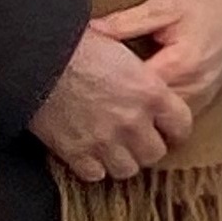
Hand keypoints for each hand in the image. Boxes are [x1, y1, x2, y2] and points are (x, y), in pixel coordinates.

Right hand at [29, 25, 194, 182]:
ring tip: (114, 149)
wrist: (40, 59)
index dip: (175, 130)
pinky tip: (89, 154)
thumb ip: (142, 76)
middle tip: (138, 140)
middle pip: (155, 153)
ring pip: (127, 169)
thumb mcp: (126, 52)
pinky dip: (93, 167)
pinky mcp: (76, 153)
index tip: (168, 131)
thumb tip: (146, 82)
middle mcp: (133, 121)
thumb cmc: (80, 45)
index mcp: (151, 92)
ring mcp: (105, 140)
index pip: (181, 126)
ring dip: (122, 161)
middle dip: (147, 147)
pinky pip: (95, 174)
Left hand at [91, 0, 221, 114]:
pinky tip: (137, 104)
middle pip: (145, 114)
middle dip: (119, 108)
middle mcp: (191, 88)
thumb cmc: (208, 3)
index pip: (134, 92)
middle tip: (91, 100)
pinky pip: (173, 118)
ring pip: (159, 123)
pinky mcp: (203, 101)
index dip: (106, 90)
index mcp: (179, 64)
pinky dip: (155, 115)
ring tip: (111, 105)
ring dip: (137, 115)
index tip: (86, 84)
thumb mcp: (165, 5)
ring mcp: (200, 98)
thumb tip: (90, 30)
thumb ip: (127, 21)